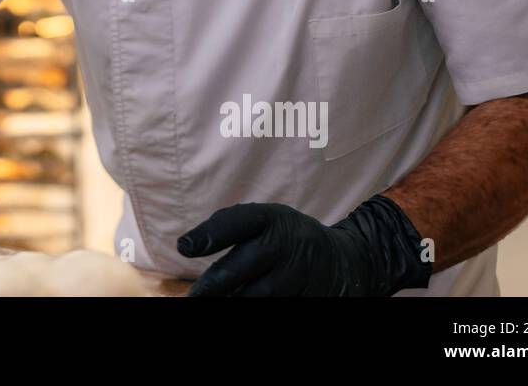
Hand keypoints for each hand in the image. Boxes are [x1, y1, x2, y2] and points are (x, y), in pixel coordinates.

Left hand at [179, 197, 430, 295]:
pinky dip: (258, 308)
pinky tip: (240, 305)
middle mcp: (287, 244)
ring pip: (259, 294)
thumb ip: (232, 228)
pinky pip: (279, 306)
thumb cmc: (287, 239)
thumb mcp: (267, 222)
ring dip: (235, 300)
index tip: (183, 247)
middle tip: (193, 296)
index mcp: (273, 219)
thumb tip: (186, 246)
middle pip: (243, 265)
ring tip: (214, 303)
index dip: (212, 233)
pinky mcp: (311, 297)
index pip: (240, 221)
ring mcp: (301, 274)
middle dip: (214, 283)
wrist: (344, 261)